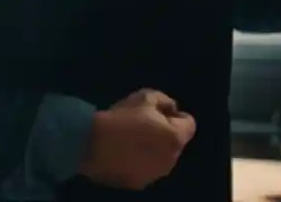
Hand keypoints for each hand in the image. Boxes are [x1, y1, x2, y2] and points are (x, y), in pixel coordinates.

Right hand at [78, 89, 196, 190]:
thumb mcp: (146, 97)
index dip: (176, 115)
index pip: (189, 124)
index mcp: (175, 138)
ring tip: (132, 140)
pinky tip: (124, 154)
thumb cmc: (121, 117)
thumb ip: (165, 102)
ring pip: (162, 158)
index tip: (159, 112)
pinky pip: (147, 169)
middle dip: (166, 133)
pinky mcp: (138, 184)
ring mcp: (155, 175)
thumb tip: (171, 110)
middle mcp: (170, 160)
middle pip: (176, 142)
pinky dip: (140, 162)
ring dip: (154, 149)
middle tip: (144, 125)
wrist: (90, 143)